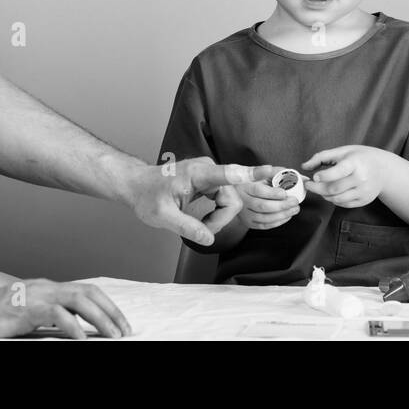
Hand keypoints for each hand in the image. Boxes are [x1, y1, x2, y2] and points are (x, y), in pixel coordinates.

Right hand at [0, 279, 131, 339]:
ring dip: (100, 318)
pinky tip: (83, 340)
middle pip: (88, 292)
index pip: (85, 290)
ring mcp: (36, 296)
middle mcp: (45, 288)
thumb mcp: (27, 315)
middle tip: (124, 330)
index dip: (106, 305)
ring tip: (113, 335)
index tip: (119, 323)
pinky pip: (57, 315)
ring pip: (79, 300)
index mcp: (46, 288)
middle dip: (111, 311)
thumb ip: (48, 318)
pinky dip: (75, 327)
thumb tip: (73, 330)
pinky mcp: (27, 309)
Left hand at [125, 157, 277, 245]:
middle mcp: (207, 169)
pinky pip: (225, 199)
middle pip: (231, 199)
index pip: (227, 173)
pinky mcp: (211, 180)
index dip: (249, 174)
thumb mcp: (162, 216)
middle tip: (201, 230)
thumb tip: (209, 239)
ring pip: (230, 201)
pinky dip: (217, 213)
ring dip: (218, 217)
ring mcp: (211, 174)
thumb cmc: (147, 196)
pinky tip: (205, 218)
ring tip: (198, 224)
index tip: (269, 170)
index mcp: (196, 173)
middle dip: (220, 219)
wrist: (139, 185)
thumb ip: (187, 227)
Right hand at [233, 172, 301, 229]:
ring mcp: (245, 214)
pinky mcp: (249, 222)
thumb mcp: (259, 172)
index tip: (285, 192)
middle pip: (262, 206)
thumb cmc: (249, 181)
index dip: (273, 193)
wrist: (232, 193)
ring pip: (264, 218)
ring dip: (282, 214)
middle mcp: (243, 201)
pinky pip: (264, 225)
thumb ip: (276, 172)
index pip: (258, 191)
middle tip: (295, 201)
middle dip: (281, 205)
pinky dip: (278, 222)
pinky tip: (287, 216)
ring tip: (295, 209)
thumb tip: (298, 175)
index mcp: (244, 186)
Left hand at [303, 145, 392, 208]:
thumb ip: (321, 157)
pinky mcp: (364, 200)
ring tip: (319, 189)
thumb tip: (304, 166)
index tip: (314, 177)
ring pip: (337, 199)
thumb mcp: (342, 151)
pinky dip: (334, 200)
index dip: (323, 176)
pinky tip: (330, 193)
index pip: (337, 172)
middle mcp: (361, 179)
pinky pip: (344, 204)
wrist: (383, 169)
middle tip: (309, 185)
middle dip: (317, 189)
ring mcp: (363, 191)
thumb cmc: (360, 157)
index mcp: (356, 163)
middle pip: (334, 188)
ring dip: (324, 195)